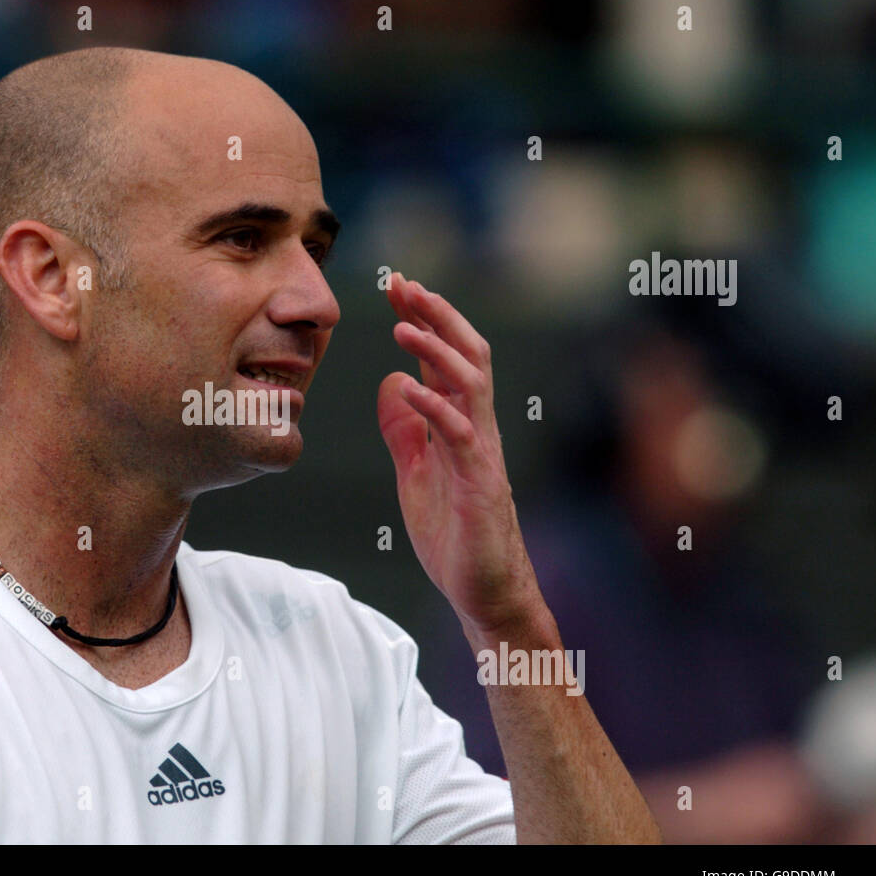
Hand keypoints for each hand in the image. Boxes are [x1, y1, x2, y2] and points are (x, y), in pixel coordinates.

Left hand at [377, 272, 542, 634]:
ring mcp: (482, 453)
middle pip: (466, 355)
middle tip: (405, 283)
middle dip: (437, 315)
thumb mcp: (416, 473)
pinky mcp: (480, 483)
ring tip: (403, 325)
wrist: (484, 592)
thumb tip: (391, 383)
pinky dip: (435, 407)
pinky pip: (460, 435)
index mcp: (460, 424)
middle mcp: (478, 429)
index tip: (396, 285)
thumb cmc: (455, 535)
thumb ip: (405, 430)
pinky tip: (409, 387)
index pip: (444, 358)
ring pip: (471, 384)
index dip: (423, 319)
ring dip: (437, 350)